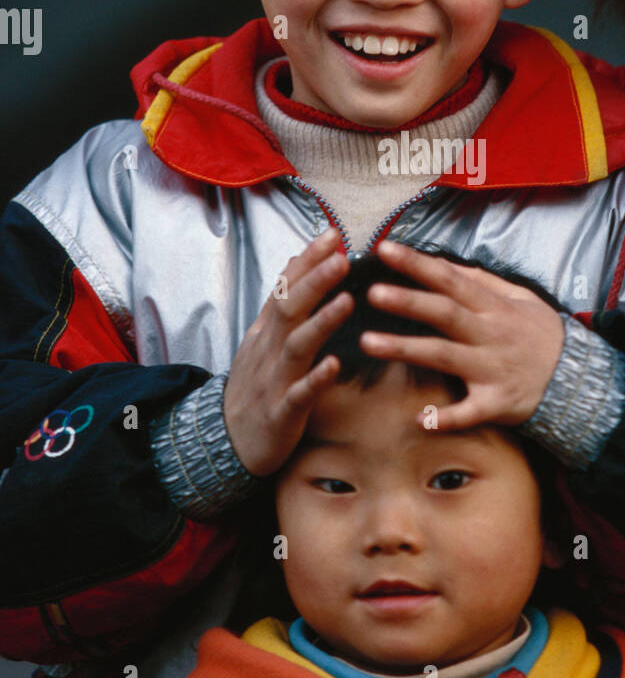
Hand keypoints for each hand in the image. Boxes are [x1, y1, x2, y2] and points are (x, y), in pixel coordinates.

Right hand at [223, 229, 352, 476]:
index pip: (284, 288)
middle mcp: (269, 350)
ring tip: (347, 301)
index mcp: (267, 332)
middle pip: (289, 308)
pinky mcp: (282, 412)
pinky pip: (299, 394)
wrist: (225, 442)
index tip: (331, 235)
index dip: (306, 261)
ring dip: (321, 322)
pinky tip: (334, 365)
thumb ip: (280, 302)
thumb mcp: (261, 339)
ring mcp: (275, 380)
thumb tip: (297, 259)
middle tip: (341, 257)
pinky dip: (315, 379)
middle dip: (315, 281)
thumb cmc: (253, 387)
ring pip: (296, 346)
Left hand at [360, 240, 564, 430]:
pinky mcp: (496, 403)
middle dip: (408, 301)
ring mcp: (491, 369)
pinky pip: (469, 412)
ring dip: (406, 349)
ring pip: (444, 356)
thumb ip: (483, 282)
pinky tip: (420, 419)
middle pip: (444, 314)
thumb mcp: (521, 299)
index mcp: (492, 307)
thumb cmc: (541, 336)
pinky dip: (447, 417)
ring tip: (369, 342)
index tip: (386, 250)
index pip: (450, 279)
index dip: (417, 264)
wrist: (577, 379)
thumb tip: (446, 264)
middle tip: (373, 292)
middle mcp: (489, 334)